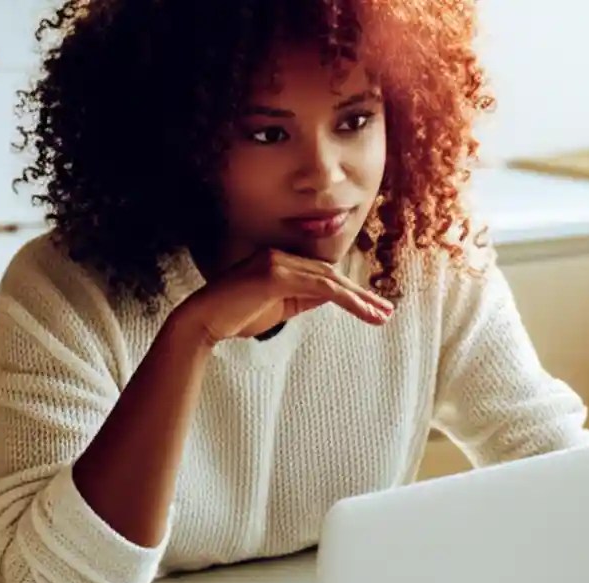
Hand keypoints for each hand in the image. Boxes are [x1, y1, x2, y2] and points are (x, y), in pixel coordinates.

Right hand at [173, 247, 392, 342]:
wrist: (203, 321)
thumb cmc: (236, 317)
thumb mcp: (278, 309)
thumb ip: (303, 299)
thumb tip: (331, 297)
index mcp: (280, 260)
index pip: (322, 275)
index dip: (349, 291)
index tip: (372, 307)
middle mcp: (281, 255)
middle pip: (331, 275)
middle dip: (361, 295)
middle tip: (386, 311)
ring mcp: (278, 262)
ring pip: (329, 281)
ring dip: (359, 300)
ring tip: (381, 316)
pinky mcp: (276, 275)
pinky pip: (320, 288)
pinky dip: (345, 301)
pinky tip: (362, 312)